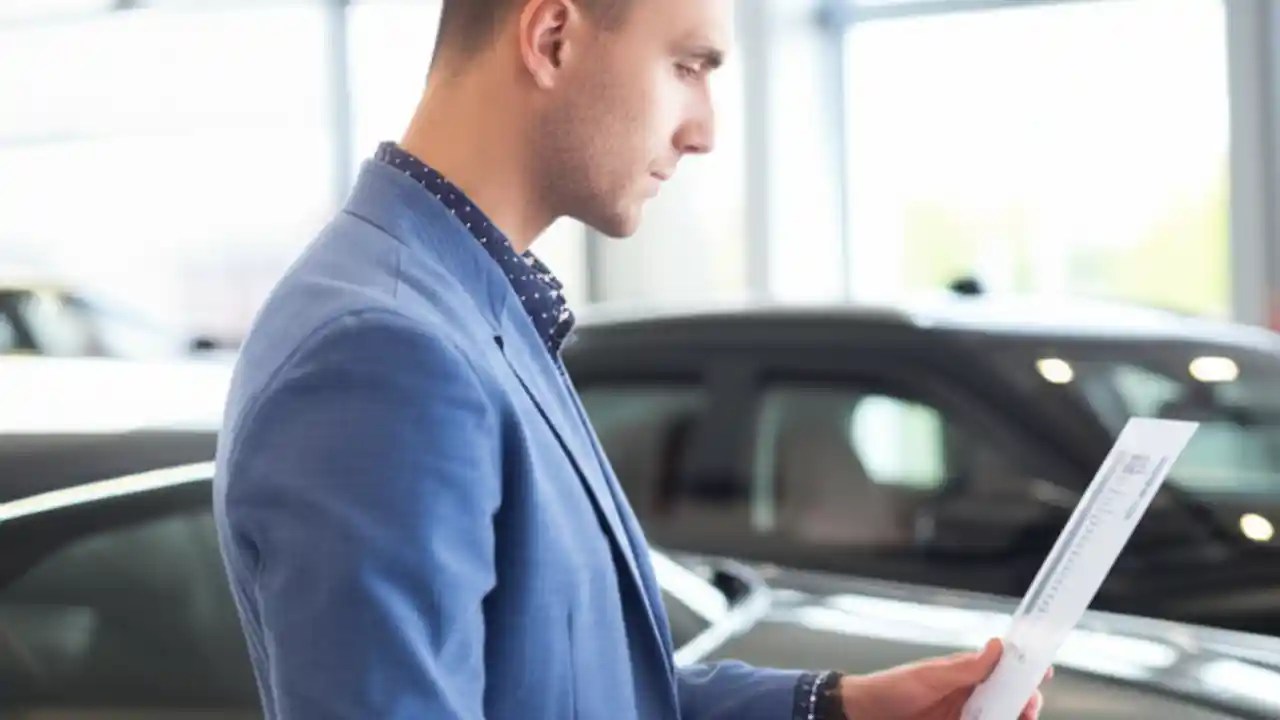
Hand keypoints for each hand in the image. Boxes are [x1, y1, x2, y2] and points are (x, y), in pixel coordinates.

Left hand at [840, 638, 1049, 719]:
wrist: (864, 715)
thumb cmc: (892, 689)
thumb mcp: (929, 676)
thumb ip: (965, 666)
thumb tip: (998, 645)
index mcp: (965, 674)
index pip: (1003, 670)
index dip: (1025, 670)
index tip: (1044, 672)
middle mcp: (970, 696)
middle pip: (1010, 700)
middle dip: (1026, 702)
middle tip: (1028, 707)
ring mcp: (965, 716)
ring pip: (1001, 717)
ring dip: (1014, 717)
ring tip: (1019, 717)